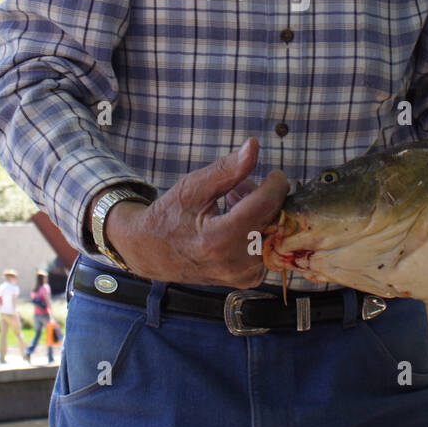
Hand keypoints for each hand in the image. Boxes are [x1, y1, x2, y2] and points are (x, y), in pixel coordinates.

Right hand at [103, 138, 288, 285]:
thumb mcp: (192, 187)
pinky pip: (267, 248)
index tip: (273, 173)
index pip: (267, 205)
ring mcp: (243, 275)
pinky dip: (258, 230)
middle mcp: (235, 263)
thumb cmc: (169, 217)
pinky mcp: (248, 280)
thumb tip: (253, 146)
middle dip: (264, 199)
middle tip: (239, 188)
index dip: (276, 184)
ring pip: (273, 234)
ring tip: (232, 203)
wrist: (151, 253)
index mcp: (220, 239)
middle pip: (274, 220)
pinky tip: (238, 222)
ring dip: (261, 215)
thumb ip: (226, 169)